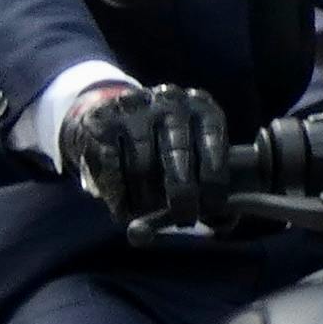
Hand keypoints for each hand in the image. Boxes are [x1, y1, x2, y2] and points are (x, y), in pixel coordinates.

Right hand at [64, 82, 230, 227]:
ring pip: (142, 165)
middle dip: (182, 195)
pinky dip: (118, 194)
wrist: (110, 126)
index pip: (213, 141)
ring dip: (145, 200)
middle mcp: (169, 99)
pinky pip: (111, 166)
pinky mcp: (100, 119)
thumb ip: (208, 192)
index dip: (213, 180)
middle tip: (184, 220)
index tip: (210, 207)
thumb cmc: (163, 155)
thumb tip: (222, 224)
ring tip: (146, 213)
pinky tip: (122, 207)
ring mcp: (134, 105)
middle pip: (177, 153)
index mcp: (200, 107)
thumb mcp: (193, 163)